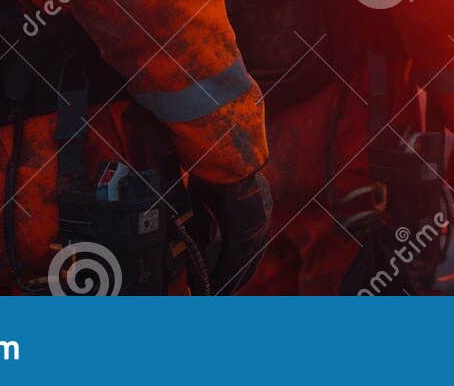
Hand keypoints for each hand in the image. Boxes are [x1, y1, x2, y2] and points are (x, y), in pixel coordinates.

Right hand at [188, 172, 271, 293]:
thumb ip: (204, 220)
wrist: (222, 157)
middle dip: (238, 276)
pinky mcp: (246, 230)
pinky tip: (216, 288)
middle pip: (251, 257)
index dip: (238, 261)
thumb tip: (194, 240)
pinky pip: (235, 260)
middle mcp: (260, 218)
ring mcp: (256, 225)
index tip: (228, 274)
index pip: (249, 242)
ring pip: (244, 262)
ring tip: (219, 296)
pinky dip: (225, 275)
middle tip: (224, 293)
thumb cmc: (211, 168)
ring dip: (231, 280)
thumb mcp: (205, 198)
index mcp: (254, 207)